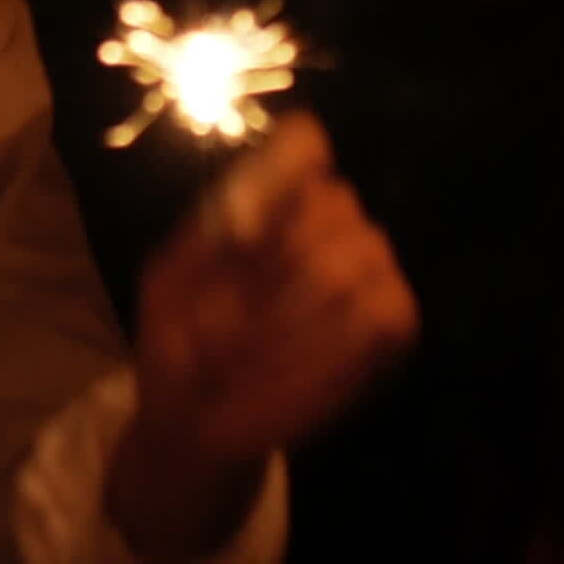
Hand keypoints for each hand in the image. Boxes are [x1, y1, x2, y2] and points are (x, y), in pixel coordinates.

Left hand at [110, 115, 420, 560]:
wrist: (193, 421)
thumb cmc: (177, 339)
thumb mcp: (168, 282)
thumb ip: (205, 239)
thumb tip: (249, 231)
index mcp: (270, 195)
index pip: (304, 142)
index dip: (282, 178)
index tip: (240, 241)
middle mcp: (329, 217)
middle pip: (335, 201)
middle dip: (277, 270)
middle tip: (230, 325)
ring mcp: (370, 267)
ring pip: (360, 255)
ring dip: (298, 314)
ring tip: (254, 355)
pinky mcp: (395, 322)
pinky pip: (384, 313)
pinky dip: (335, 347)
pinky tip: (293, 372)